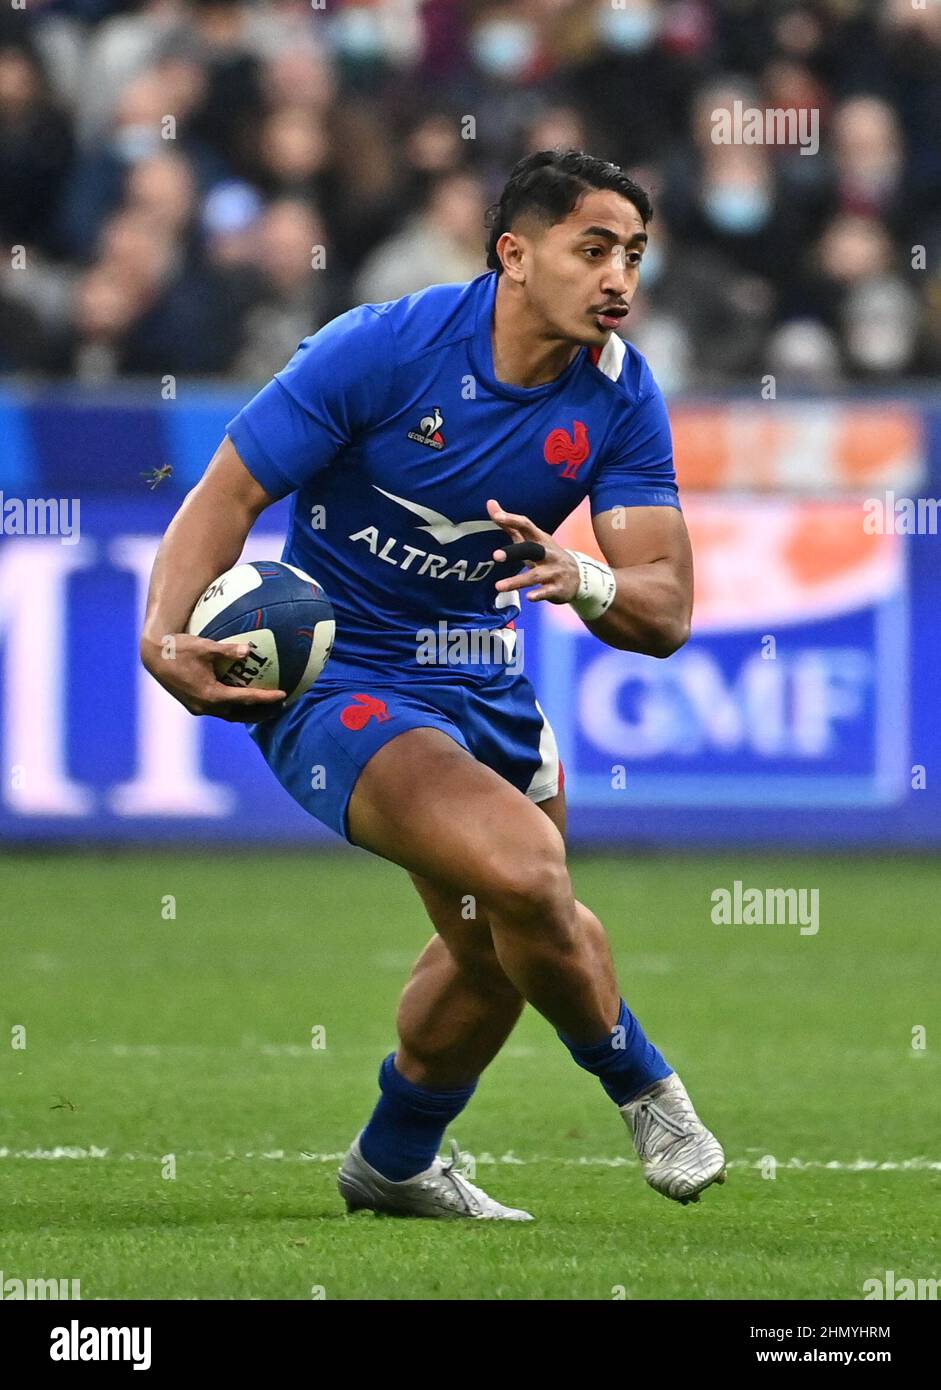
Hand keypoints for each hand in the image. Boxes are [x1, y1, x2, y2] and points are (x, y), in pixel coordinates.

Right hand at [140, 632, 286, 721]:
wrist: (153, 656)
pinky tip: (242, 699)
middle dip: (261, 713)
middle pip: (240, 714)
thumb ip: (227, 650)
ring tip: (266, 708)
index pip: (245, 699)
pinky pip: (219, 710)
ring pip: (229, 715)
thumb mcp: (204, 646)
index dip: (266, 698)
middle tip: (280, 707)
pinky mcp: (194, 704)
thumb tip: (249, 650)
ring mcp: (199, 707)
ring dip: (248, 713)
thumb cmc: (179, 648)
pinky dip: (234, 707)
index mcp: (211, 695)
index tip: (283, 695)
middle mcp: (206, 706)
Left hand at [488, 498, 579, 603]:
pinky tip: (529, 597)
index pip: (526, 525)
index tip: (497, 515)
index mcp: (540, 539)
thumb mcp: (531, 540)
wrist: (578, 577)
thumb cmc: (546, 556)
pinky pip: (548, 591)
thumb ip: (510, 525)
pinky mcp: (558, 588)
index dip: (512, 519)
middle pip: (532, 549)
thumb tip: (490, 503)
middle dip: (515, 551)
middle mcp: (548, 553)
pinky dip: (539, 594)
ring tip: (498, 586)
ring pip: (536, 575)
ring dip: (517, 581)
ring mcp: (554, 571)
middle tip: (495, 556)